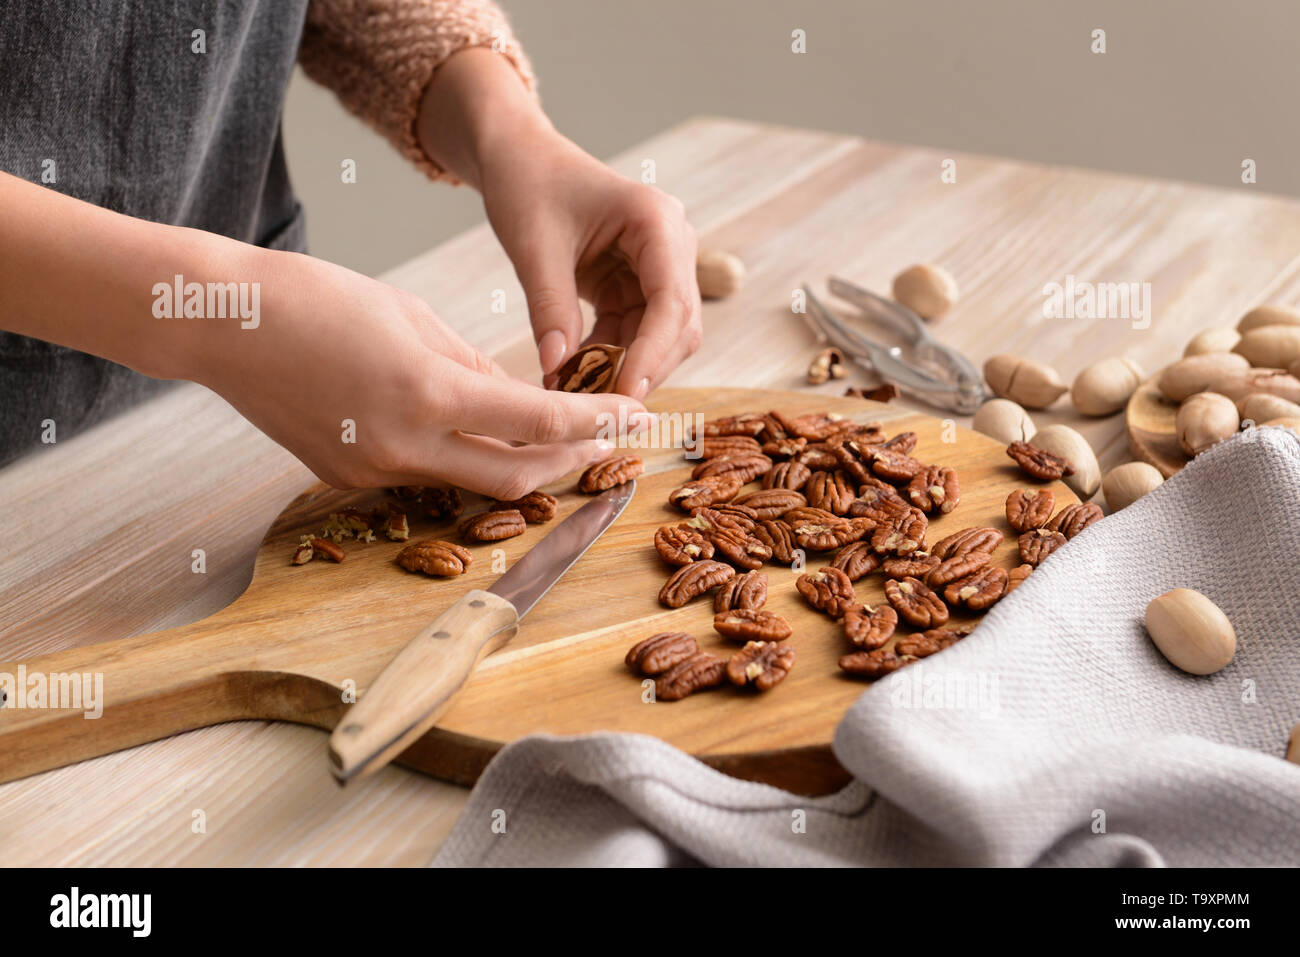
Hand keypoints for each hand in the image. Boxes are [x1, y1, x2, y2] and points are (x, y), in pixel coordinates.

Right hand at [191, 249, 643, 496]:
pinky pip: (424, 476)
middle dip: (569, 461)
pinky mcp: (348, 477)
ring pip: (470, 483)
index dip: (594, 424)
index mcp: (426, 393)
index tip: (632, 417)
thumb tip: (522, 404)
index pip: (536, 422)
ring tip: (559, 439)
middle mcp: (402, 446)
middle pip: (514, 478)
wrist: (224, 324)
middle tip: (607, 439)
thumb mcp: (414, 318)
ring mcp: (372, 470)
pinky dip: (462, 459)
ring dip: (520, 466)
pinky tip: (479, 435)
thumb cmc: (318, 300)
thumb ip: (474, 368)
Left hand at [479, 125, 701, 398]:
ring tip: (577, 392)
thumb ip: (550, 308)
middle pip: (678, 326)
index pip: (671, 302)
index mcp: (656, 221)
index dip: (652, 354)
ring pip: (661, 337)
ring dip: (624, 367)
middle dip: (641, 368)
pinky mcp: (639, 283)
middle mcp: (671, 244)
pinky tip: (574, 373)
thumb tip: (556, 371)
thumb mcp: (534, 246)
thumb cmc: (528, 184)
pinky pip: (636, 332)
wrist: (520, 157)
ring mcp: (660, 265)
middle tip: (596, 407)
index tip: (624, 395)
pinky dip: (610, 356)